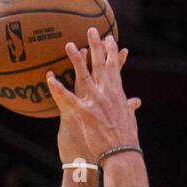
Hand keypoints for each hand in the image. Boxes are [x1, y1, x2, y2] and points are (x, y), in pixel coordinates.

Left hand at [46, 29, 141, 160]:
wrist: (122, 154)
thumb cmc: (126, 139)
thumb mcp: (129, 119)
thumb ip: (129, 107)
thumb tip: (135, 102)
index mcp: (118, 94)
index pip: (114, 68)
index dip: (111, 52)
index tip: (109, 39)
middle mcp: (108, 94)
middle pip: (101, 66)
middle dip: (97, 47)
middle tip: (92, 31)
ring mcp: (96, 103)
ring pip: (85, 77)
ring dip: (77, 60)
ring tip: (70, 46)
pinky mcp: (86, 114)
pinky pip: (69, 99)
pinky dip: (59, 89)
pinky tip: (51, 79)